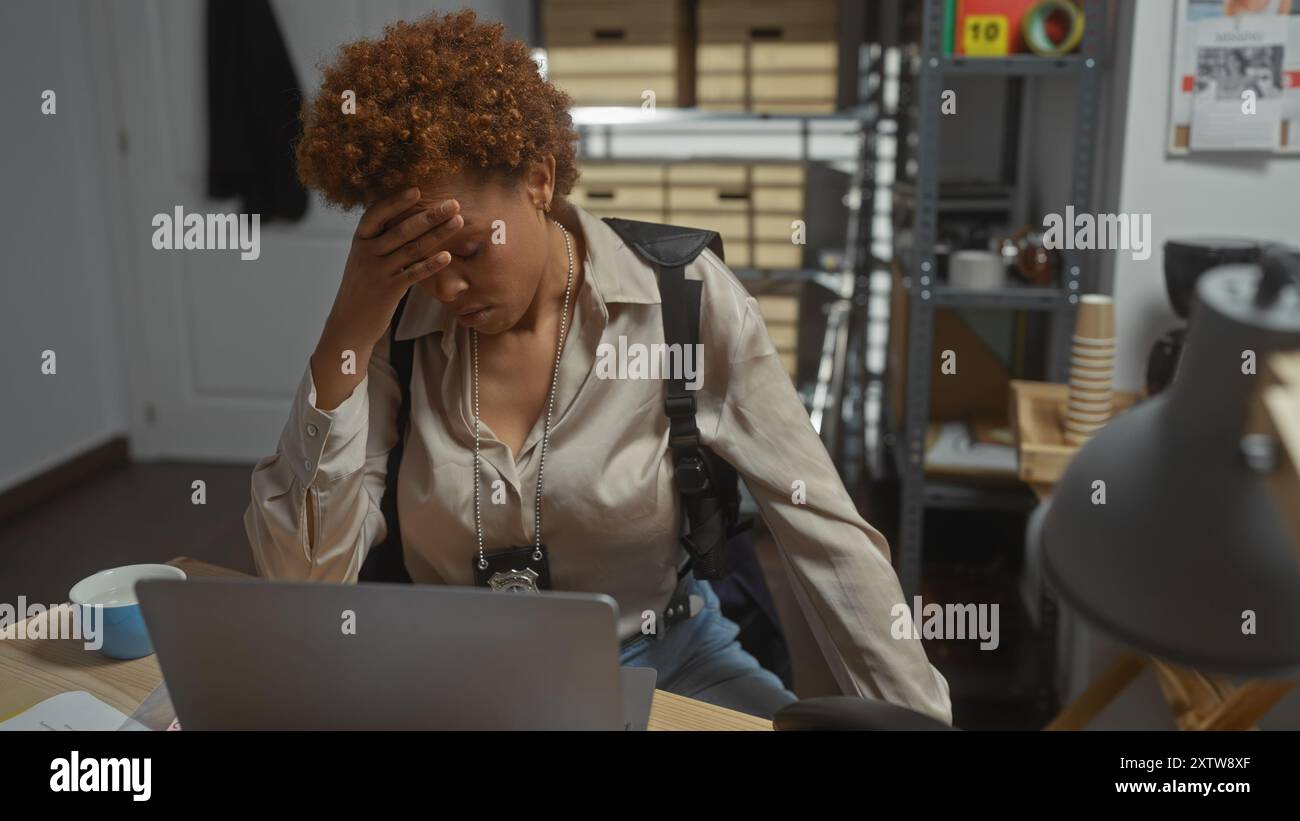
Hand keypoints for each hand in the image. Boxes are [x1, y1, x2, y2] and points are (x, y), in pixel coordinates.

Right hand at [310, 187, 462, 410]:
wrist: (349, 322)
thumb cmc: (363, 287)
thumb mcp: (364, 259)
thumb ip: (381, 240)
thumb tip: (407, 218)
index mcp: (360, 241)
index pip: (376, 214)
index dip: (396, 202)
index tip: (418, 190)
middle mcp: (366, 253)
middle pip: (402, 229)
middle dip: (430, 215)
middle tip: (453, 203)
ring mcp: (377, 271)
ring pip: (411, 249)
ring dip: (438, 234)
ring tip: (458, 222)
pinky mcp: (388, 290)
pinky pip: (414, 274)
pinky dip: (431, 264)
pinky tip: (448, 256)